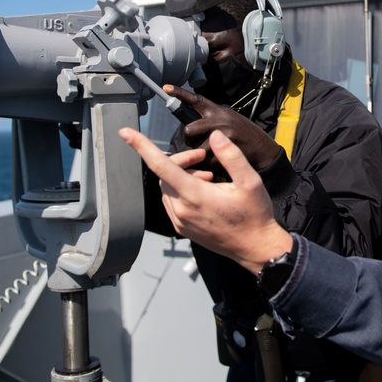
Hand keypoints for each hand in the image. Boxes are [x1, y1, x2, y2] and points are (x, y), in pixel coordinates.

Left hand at [120, 127, 293, 273]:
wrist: (256, 247)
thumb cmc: (254, 215)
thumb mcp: (250, 181)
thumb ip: (231, 156)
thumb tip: (215, 136)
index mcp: (195, 196)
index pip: (160, 166)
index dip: (142, 147)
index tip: (125, 133)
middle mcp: (182, 210)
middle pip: (164, 174)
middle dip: (180, 161)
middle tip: (202, 158)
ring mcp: (181, 222)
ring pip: (167, 188)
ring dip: (181, 175)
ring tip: (208, 177)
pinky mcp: (183, 228)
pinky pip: (172, 202)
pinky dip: (182, 190)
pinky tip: (204, 190)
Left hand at [166, 85, 281, 169]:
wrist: (265, 151)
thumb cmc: (245, 135)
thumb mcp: (231, 118)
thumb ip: (213, 118)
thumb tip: (192, 119)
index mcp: (219, 112)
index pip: (197, 100)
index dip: (180, 93)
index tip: (166, 88)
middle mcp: (220, 122)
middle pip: (189, 129)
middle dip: (188, 138)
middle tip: (194, 143)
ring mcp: (222, 138)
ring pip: (195, 148)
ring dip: (197, 154)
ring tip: (208, 155)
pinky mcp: (224, 155)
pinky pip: (204, 161)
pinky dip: (206, 165)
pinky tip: (215, 164)